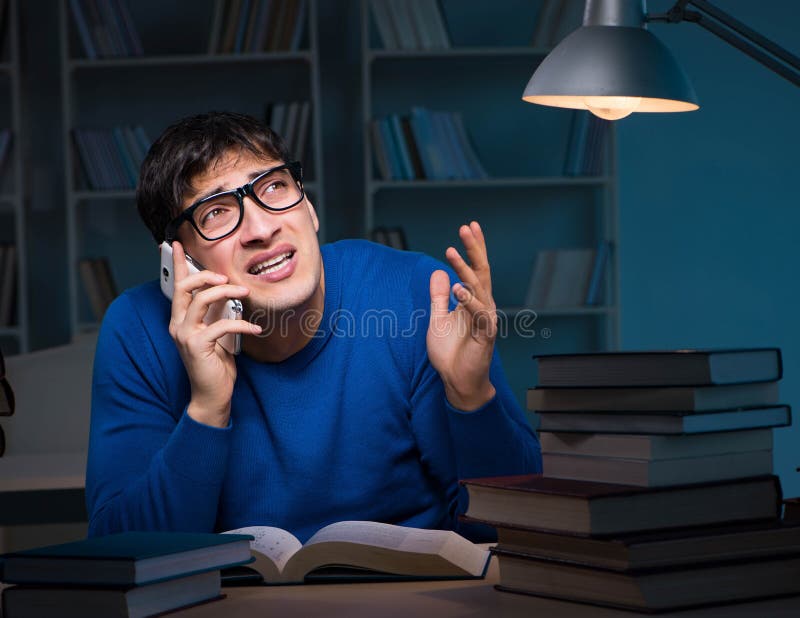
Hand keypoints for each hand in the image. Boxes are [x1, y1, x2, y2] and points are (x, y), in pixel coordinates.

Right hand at [168, 242, 261, 426]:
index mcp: (181, 319)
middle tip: (228, 278)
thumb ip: (217, 314)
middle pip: (186, 287)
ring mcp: (185, 335)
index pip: (178, 286)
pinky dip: (241, 323)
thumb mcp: (218, 333)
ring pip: (202, 300)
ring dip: (226, 292)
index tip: (179, 245)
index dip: (178, 264)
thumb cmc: (215, 365)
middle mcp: (178, 325)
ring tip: (245, 294)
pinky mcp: (196, 346)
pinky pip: (221, 325)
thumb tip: (228, 293)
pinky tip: (255, 328)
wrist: (212, 394)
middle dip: (207, 275)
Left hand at [427, 221, 497, 410]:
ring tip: (451, 253)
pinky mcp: (484, 335)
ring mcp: (486, 320)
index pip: (475, 269)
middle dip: (474, 249)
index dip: (473, 248)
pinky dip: (468, 301)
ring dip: (465, 270)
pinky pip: (478, 314)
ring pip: (479, 289)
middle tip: (465, 228)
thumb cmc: (451, 352)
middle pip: (481, 272)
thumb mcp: (437, 319)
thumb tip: (437, 272)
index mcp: (474, 301)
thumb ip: (437, 297)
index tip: (468, 226)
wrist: (458, 382)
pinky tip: (457, 288)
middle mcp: (483, 306)